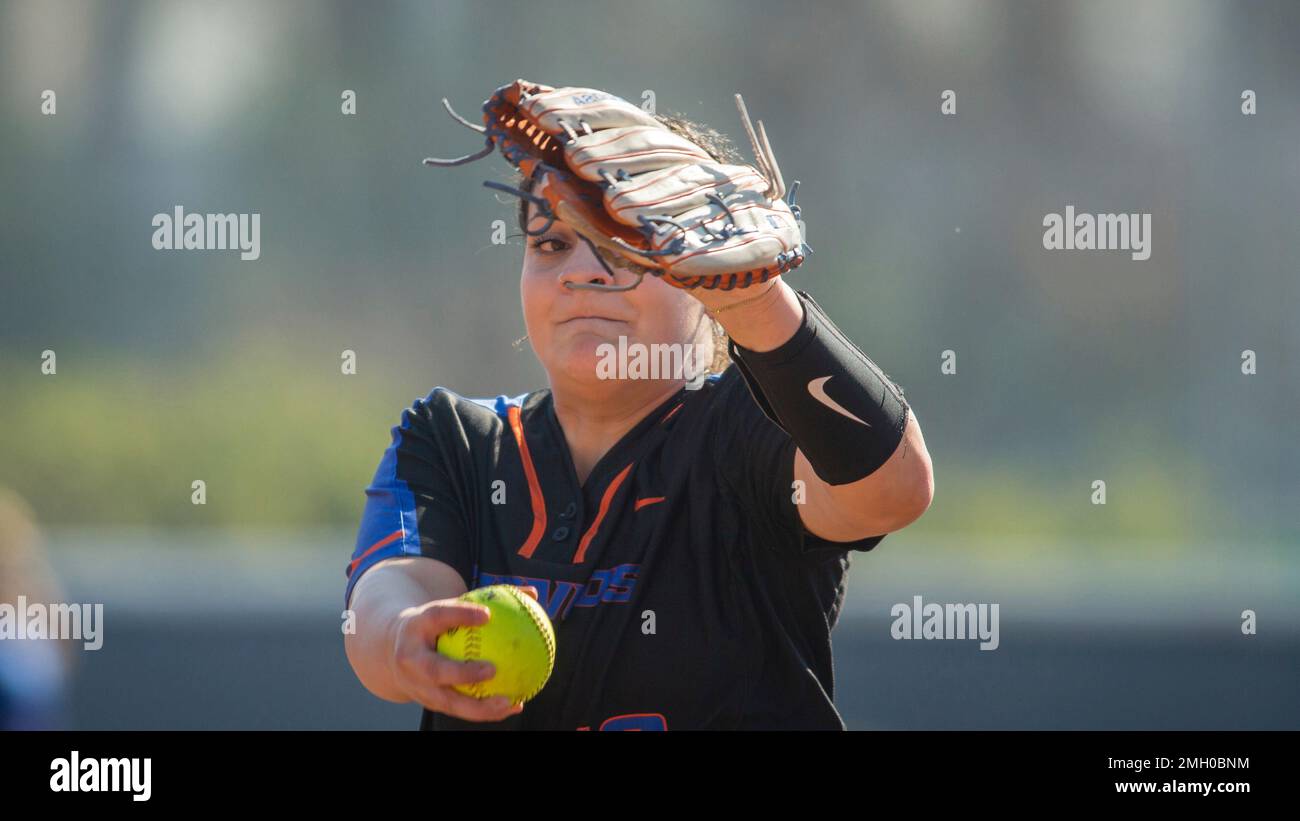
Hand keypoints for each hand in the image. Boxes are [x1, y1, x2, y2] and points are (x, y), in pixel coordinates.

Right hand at [388, 586, 539, 721]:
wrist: (391, 648)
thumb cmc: (437, 623)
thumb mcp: (452, 606)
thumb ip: (487, 599)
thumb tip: (532, 593)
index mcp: (417, 625)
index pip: (438, 617)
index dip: (460, 615)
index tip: (488, 615)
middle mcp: (411, 657)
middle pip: (434, 670)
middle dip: (462, 673)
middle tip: (492, 669)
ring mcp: (416, 684)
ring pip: (447, 701)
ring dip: (478, 706)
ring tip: (510, 702)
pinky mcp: (426, 702)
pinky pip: (458, 709)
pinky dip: (485, 711)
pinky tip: (514, 705)